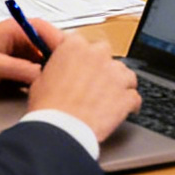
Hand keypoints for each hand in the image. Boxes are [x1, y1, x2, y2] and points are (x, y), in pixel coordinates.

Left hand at [0, 16, 62, 91]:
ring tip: (58, 87)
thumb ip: (17, 69)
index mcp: (16, 29)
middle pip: (49, 47)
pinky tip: (45, 90)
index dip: (60, 45)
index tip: (70, 61)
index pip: (47, 32)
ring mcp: (21, 53)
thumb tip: (42, 76)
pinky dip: (40, 79)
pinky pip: (35, 71)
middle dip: (58, 61)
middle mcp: (22, 38)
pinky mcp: (17, 65)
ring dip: (50, 72)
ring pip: (44, 61)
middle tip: (66, 79)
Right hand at [25, 33, 142, 141]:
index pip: (83, 43)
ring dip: (118, 83)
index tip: (81, 64)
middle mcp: (99, 55)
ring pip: (125, 73)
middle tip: (91, 82)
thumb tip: (59, 69)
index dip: (81, 57)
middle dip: (101, 67)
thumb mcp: (41, 79)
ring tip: (107, 98)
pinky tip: (120, 110)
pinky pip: (134, 96)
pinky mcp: (127, 94)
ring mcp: (116, 74)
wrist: (62, 130)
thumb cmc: (49, 108)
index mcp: (75, 47)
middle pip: (106, 54)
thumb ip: (56, 66)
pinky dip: (129, 104)